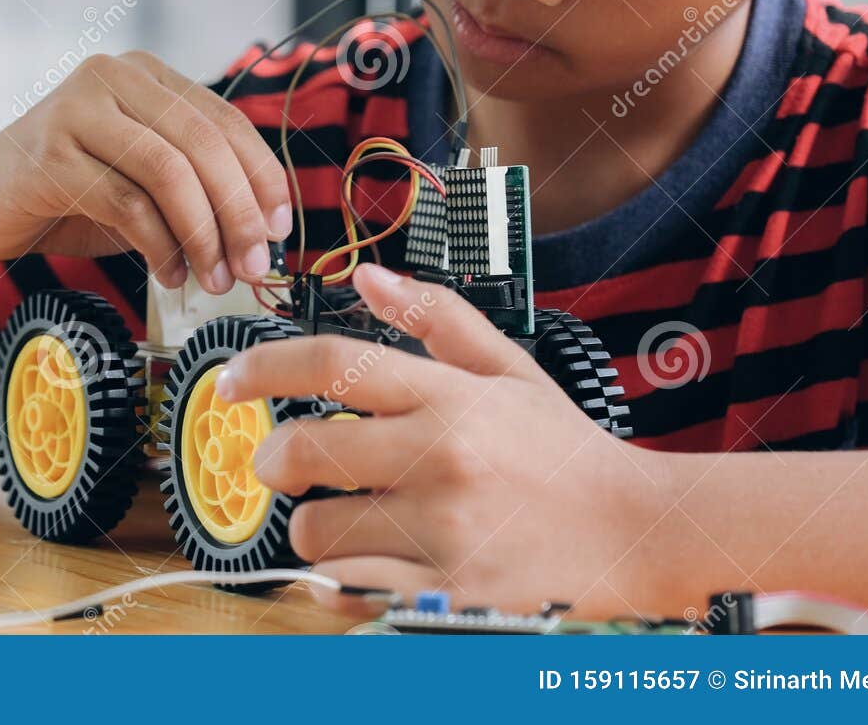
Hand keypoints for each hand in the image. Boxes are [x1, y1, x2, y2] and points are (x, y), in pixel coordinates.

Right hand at [0, 51, 292, 293]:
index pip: (224, 120)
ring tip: (214, 279)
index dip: (262, 177)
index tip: (282, 228)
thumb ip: (195, 187)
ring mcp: (76, 109)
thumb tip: (266, 231)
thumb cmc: (70, 196)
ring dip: (203, 235)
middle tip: (255, 266)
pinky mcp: (48, 155)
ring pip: (169, 172)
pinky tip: (170, 275)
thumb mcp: (142, 182)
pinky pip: (126, 203)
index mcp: (146, 74)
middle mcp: (113, 76)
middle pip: (203, 144)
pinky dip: (159, 247)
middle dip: (239, 213)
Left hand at [215, 264, 672, 617]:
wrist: (638, 532)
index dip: (262, 368)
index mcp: (450, 397)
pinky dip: (343, 579)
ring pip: (317, 530)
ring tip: (352, 519)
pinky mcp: (445, 593)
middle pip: (302, 453)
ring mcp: (441, 530)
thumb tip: (366, 275)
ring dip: (317, 526)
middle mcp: (440, 458)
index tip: (230, 383)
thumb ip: (435, 318)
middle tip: (283, 467)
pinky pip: (348, 588)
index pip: (332, 364)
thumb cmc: (566, 452)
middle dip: (275, 461)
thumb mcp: (509, 370)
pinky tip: (370, 562)